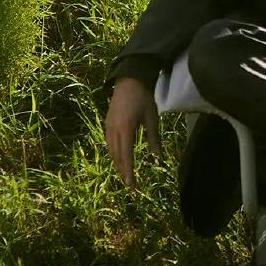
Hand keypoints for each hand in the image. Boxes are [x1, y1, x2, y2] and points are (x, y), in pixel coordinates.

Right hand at [105, 75, 162, 190]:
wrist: (130, 79)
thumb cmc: (143, 97)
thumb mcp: (152, 117)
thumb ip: (154, 138)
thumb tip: (158, 157)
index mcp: (126, 129)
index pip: (127, 156)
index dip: (129, 172)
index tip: (132, 186)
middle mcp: (114, 130)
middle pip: (117, 156)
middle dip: (123, 171)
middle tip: (130, 184)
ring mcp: (108, 126)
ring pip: (111, 150)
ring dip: (118, 163)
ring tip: (125, 173)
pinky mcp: (107, 122)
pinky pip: (109, 142)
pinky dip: (114, 153)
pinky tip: (119, 156)